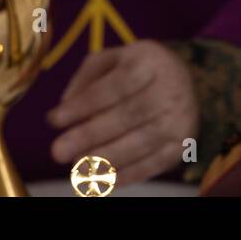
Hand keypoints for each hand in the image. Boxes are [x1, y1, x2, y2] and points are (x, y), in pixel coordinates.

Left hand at [47, 41, 198, 185]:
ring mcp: (180, 119)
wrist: (185, 82)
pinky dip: (128, 175)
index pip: (115, 85)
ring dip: (106, 159)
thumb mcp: (112, 59)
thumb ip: (86, 77)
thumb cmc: (137, 70)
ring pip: (141, 143)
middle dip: (90, 136)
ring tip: (77, 169)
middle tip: (58, 152)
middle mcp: (170, 89)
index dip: (84, 104)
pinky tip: (103, 180)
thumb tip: (65, 105)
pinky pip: (154, 163)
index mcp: (150, 61)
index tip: (55, 119)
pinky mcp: (183, 145)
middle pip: (128, 116)